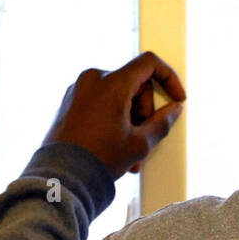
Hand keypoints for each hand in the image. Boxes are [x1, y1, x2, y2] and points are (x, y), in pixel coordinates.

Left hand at [43, 52, 186, 178]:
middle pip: (135, 83)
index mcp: (111, 83)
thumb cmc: (97, 159)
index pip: (149, 63)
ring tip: (128, 149)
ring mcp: (78, 89)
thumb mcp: (139, 143)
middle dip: (145, 110)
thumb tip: (174, 110)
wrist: (62, 176)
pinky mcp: (70, 101)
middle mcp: (93, 79)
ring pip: (119, 93)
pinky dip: (113, 117)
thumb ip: (162, 122)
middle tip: (143, 137)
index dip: (169, 78)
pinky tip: (115, 143)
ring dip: (130, 118)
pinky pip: (102, 100)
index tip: (176, 97)